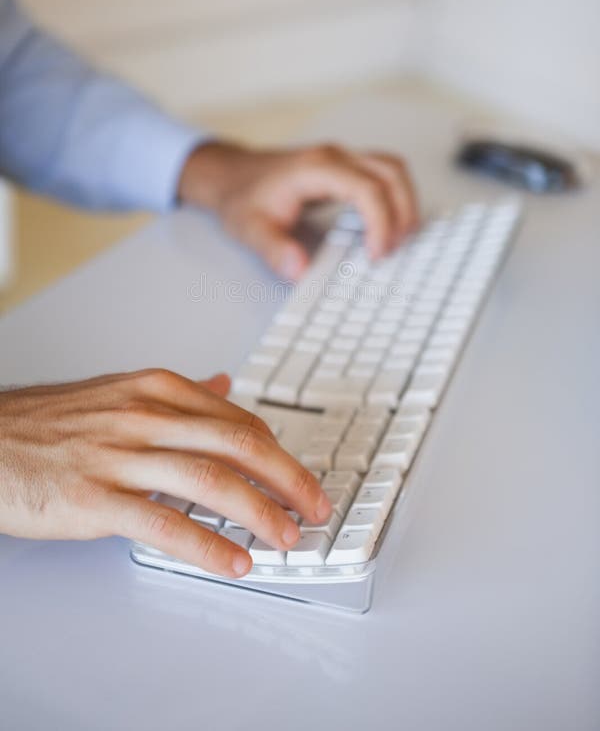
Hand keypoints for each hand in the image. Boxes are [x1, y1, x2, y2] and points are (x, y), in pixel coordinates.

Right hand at [0, 370, 329, 576]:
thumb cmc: (51, 422)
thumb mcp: (121, 392)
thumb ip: (178, 393)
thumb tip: (223, 385)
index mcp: (156, 389)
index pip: (237, 420)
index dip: (278, 453)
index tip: (301, 479)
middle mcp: (145, 415)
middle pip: (237, 445)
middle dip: (287, 479)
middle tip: (314, 508)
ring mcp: (119, 455)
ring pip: (209, 481)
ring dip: (258, 512)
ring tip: (286, 538)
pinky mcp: (95, 498)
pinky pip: (164, 523)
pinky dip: (207, 545)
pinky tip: (234, 561)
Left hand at [178, 141, 417, 278]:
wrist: (230, 175)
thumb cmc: (241, 198)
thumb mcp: (250, 229)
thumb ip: (274, 250)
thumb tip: (299, 270)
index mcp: (315, 168)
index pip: (367, 188)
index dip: (380, 222)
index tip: (376, 254)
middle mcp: (335, 158)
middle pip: (391, 173)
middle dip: (402, 212)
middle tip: (394, 250)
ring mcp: (342, 160)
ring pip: (394, 170)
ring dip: (404, 203)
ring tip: (398, 239)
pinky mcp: (345, 169)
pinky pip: (384, 176)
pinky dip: (395, 198)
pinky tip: (389, 226)